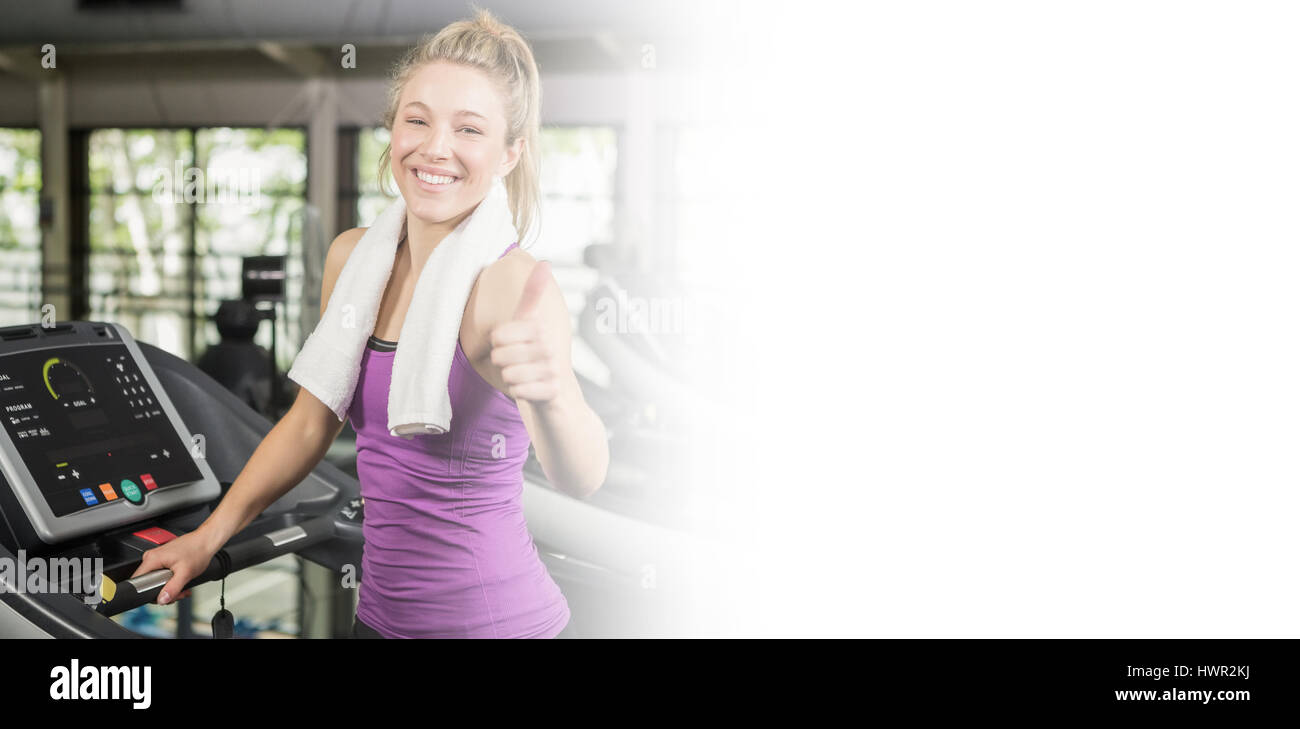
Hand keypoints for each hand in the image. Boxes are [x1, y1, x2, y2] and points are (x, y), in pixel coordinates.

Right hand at [129, 529, 221, 604]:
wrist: (206, 541)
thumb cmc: (197, 551)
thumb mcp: (185, 573)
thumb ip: (172, 588)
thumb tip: (162, 599)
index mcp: (152, 559)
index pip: (137, 583)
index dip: (149, 594)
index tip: (163, 596)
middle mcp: (151, 557)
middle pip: (148, 584)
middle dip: (164, 592)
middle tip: (178, 593)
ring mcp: (157, 558)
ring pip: (156, 581)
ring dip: (170, 588)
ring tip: (182, 588)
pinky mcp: (163, 559)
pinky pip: (161, 575)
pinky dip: (171, 582)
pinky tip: (181, 582)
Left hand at [489, 261, 565, 406]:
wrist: (554, 394)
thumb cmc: (533, 355)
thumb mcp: (529, 323)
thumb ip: (533, 295)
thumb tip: (546, 261)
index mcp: (539, 329)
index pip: (498, 335)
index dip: (496, 343)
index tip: (508, 344)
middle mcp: (549, 347)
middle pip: (500, 355)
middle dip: (501, 362)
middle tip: (514, 363)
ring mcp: (552, 370)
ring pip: (508, 374)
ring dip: (509, 378)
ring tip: (521, 376)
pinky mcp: (552, 391)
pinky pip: (519, 391)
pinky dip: (518, 392)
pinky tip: (528, 389)